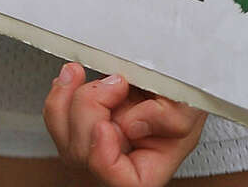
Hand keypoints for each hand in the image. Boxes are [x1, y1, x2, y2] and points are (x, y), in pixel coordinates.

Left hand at [43, 63, 206, 185]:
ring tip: (87, 74)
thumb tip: (131, 124)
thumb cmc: (183, 95)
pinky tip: (74, 77)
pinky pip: (57, 114)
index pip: (117, 182)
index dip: (103, 158)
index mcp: (145, 170)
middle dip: (91, 108)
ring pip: (63, 132)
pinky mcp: (80, 121)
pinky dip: (62, 91)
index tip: (106, 126)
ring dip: (70, 97)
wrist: (170, 72)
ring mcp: (94, 143)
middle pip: (82, 153)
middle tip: (116, 83)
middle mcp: (115, 162)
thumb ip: (170, 119)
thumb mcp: (190, 106)